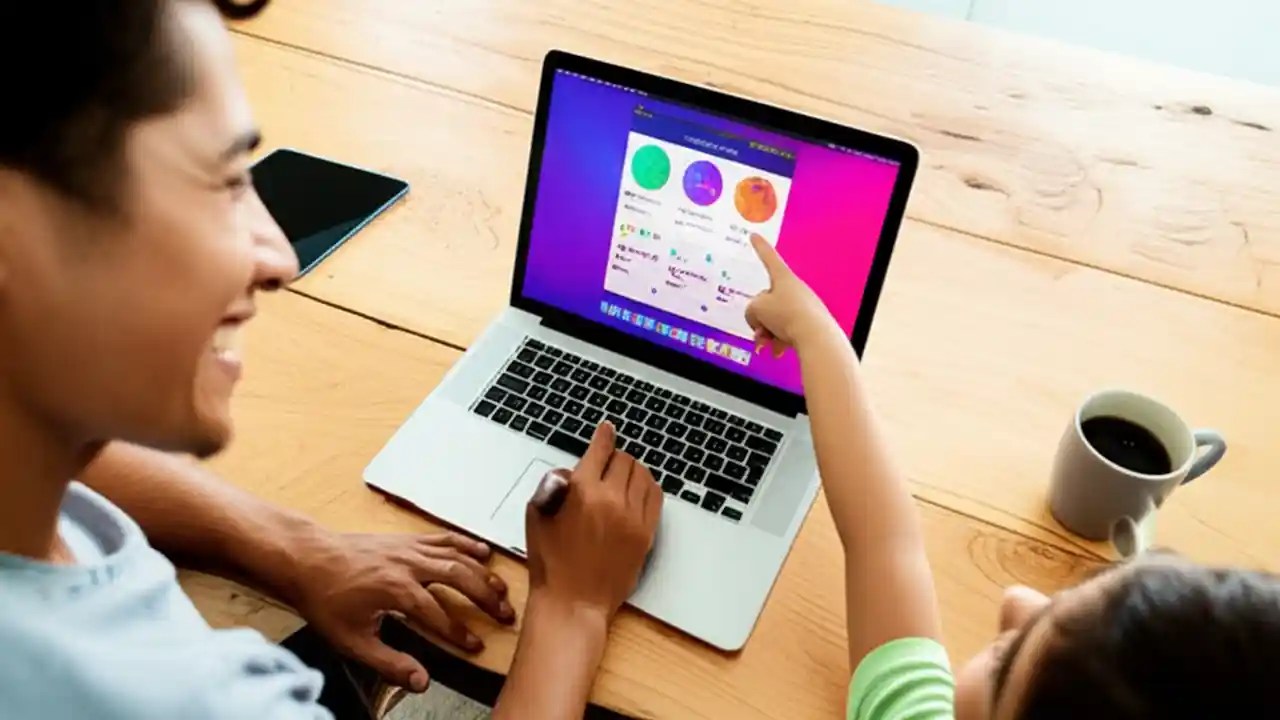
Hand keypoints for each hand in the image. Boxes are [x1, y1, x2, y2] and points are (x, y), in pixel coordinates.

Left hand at [285, 530, 514, 691]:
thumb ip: (388, 662)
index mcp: (397, 591)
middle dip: (485, 597)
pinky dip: (465, 543)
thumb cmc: (326, 598)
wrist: (307, 560)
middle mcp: (408, 565)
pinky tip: (482, 551)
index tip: (475, 645)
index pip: (439, 615)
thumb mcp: (352, 641)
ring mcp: (409, 549)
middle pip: (459, 577)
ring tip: (502, 588)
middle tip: (505, 613)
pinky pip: (443, 538)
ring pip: (456, 556)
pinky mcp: (405, 540)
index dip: (459, 633)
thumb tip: (420, 680)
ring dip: (482, 572)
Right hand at [525, 422, 661, 620]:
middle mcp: (611, 500)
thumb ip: (552, 485)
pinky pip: (655, 497)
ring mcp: (633, 518)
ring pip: (642, 475)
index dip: (603, 436)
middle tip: (608, 461)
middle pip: (624, 460)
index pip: (600, 450)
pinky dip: (648, 486)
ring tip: (624, 474)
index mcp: (582, 491)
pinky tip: (640, 489)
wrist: (573, 602)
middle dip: (615, 456)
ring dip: (633, 469)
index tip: (606, 429)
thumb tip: (570, 471)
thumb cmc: (551, 563)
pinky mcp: (646, 534)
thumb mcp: (537, 516)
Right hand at [745, 232, 837, 355]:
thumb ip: (751, 309)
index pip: (768, 257)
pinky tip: (777, 350)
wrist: (816, 337)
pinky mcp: (810, 322)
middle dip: (759, 317)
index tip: (755, 236)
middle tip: (759, 329)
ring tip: (767, 344)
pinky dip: (779, 339)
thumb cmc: (789, 317)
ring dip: (767, 331)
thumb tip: (759, 319)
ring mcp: (804, 305)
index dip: (759, 247)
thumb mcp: (757, 309)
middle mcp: (795, 289)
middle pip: (767, 299)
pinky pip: (788, 328)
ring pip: (776, 317)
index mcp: (783, 278)